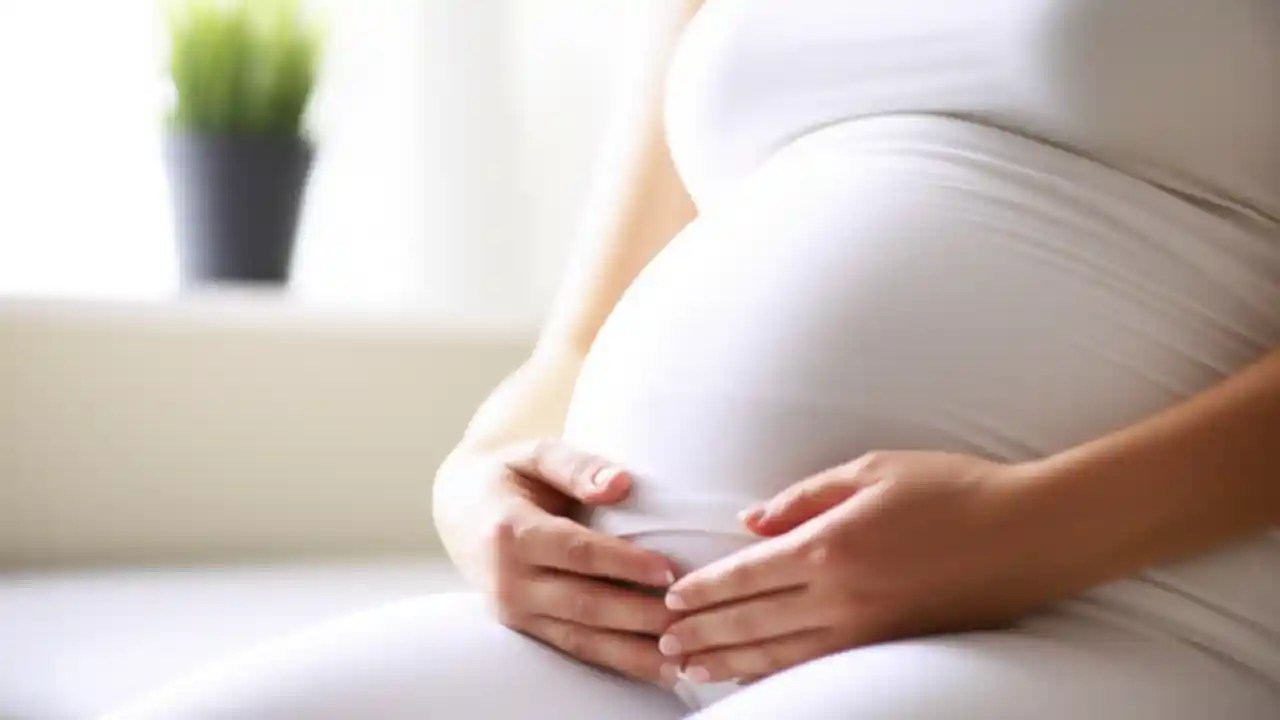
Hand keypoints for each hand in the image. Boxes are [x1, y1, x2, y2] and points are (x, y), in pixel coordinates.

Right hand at [457, 441, 680, 686]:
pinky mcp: (525, 630)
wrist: (462, 509)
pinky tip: (656, 669)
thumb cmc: (511, 476)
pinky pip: (575, 650)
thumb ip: (578, 465)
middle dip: (638, 616)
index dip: (623, 563)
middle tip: (689, 620)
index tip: (669, 570)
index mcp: (511, 531)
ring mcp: (514, 612)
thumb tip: (621, 483)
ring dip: (632, 653)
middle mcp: (508, 580)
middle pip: (583, 603)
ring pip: (581, 638)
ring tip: (681, 659)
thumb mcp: (536, 454)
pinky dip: (617, 662)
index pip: (577, 552)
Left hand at [658, 451, 1059, 682]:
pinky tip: (754, 676)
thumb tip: (750, 523)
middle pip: (752, 621)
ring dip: (729, 662)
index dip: (704, 590)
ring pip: (780, 654)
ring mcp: (866, 628)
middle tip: (661, 643)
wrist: (1028, 533)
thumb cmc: (950, 489)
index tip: (671, 599)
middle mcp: (840, 595)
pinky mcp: (889, 646)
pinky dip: (777, 674)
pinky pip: (819, 666)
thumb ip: (803, 498)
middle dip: (701, 633)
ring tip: (690, 670)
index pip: (746, 575)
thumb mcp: (871, 471)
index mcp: (829, 546)